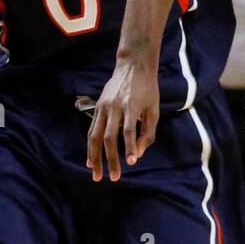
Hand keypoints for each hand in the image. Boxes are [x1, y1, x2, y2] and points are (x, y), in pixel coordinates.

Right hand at [86, 58, 159, 181]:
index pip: (128, 130)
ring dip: (95, 158)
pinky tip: (90, 162)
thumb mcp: (154, 109)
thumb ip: (148, 133)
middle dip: (110, 159)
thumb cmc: (148, 90)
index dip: (129, 147)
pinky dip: (90, 147)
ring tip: (97, 175)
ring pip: (95, 136)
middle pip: (109, 137)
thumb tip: (137, 154)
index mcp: (131, 106)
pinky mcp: (97, 107)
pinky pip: (91, 131)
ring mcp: (103, 107)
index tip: (130, 163)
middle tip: (114, 178)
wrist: (133, 65)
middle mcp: (114, 107)